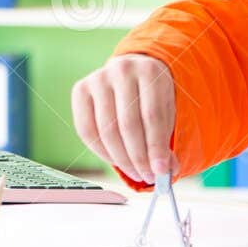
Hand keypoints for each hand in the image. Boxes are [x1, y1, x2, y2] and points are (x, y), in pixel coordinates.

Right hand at [71, 54, 175, 185]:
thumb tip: (165, 170)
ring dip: (122, 159)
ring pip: (107, 129)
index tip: (161, 171)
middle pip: (128, 124)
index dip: (156, 147)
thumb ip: (166, 139)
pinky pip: (87, 129)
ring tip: (135, 172)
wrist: (131, 72)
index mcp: (150, 70)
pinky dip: (101, 152)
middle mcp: (122, 70)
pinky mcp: (80, 89)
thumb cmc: (150, 96)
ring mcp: (98, 78)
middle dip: (139, 157)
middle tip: (148, 176)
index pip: (153, 115)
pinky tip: (115, 160)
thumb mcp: (166, 110)